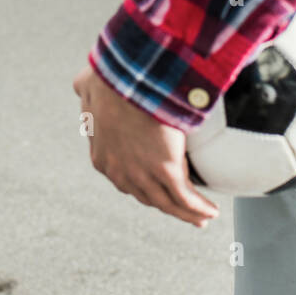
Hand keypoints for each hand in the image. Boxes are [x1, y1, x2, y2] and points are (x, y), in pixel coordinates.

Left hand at [73, 66, 219, 226]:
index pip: (126, 181)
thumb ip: (87, 92)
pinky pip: (185, 197)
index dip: (143, 187)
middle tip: (184, 212)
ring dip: (187, 214)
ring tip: (202, 217)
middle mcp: (120, 172)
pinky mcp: (166, 168)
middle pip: (147, 198)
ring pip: (168, 203)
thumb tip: (84, 87)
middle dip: (167, 206)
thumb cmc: (109, 77)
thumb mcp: (88, 88)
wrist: (127, 77)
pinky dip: (199, 206)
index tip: (157, 187)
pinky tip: (210, 210)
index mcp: (103, 157)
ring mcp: (142, 173)